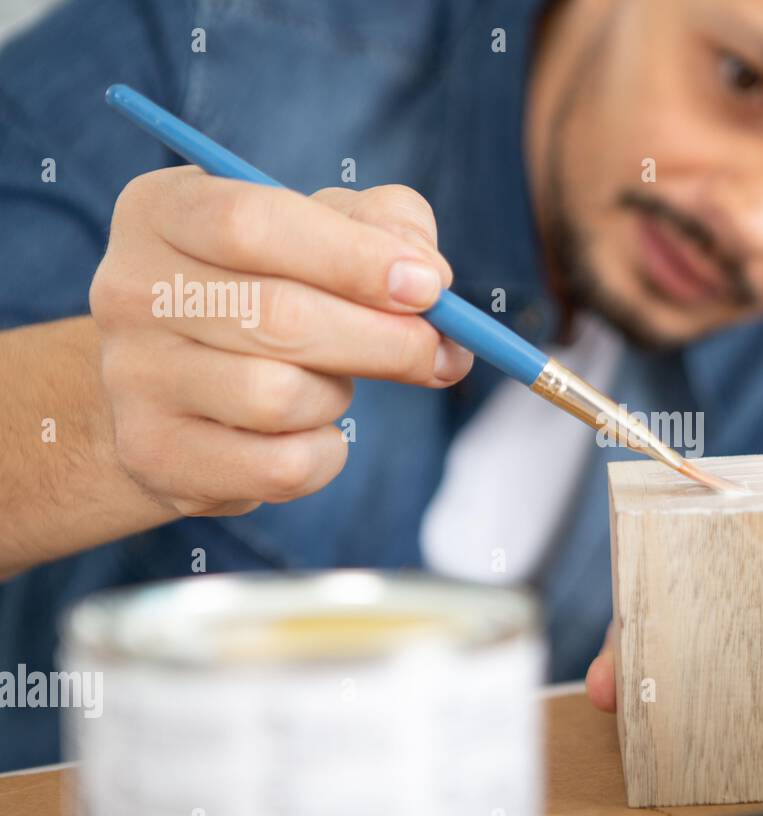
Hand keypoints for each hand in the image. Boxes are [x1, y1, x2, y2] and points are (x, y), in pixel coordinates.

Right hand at [89, 168, 472, 516]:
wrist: (178, 386)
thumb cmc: (270, 289)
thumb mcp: (322, 229)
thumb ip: (385, 226)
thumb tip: (427, 275)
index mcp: (164, 212)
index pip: (252, 224)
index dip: (353, 258)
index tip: (429, 287)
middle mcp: (130, 290)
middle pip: (279, 318)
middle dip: (385, 340)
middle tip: (442, 350)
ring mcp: (132, 378)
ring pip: (278, 398)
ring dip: (338, 396)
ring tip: (334, 384)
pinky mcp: (155, 456)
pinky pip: (279, 467)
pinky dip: (325, 454)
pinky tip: (315, 433)